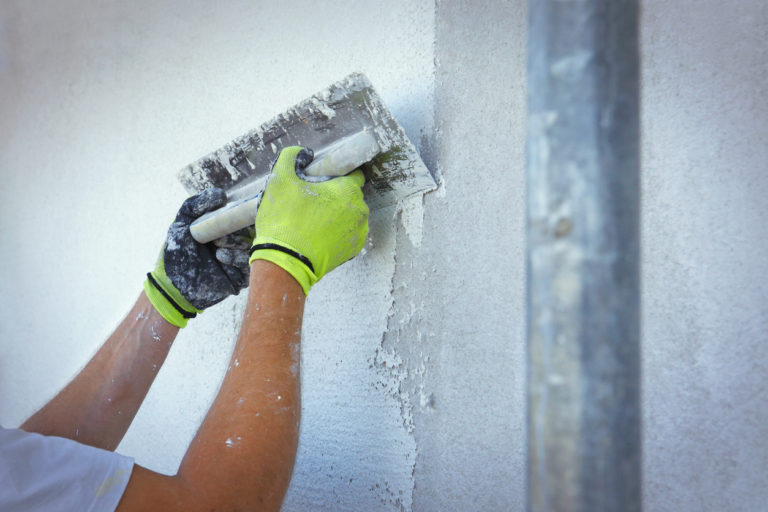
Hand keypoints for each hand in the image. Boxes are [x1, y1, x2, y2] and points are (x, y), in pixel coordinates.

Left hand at [144, 188, 251, 327]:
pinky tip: (221, 257)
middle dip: (239, 227)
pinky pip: (250, 264)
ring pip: (252, 245)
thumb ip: (195, 204)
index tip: (239, 208)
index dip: (242, 210)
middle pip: (251, 229)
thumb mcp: (181, 223)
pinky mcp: (241, 276)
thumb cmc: (175, 253)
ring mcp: (238, 259)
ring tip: (218, 246)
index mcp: (223, 228)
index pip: (241, 215)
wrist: (172, 286)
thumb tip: (222, 194)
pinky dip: (237, 258)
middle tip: (222, 232)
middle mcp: (233, 242)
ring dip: (236, 243)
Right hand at [249, 146, 368, 294]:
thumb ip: (291, 157)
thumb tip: (300, 152)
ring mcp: (359, 232)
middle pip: (351, 195)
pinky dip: (337, 232)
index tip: (321, 181)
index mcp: (348, 190)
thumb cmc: (284, 221)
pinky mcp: (353, 250)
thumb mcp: (280, 180)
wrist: (286, 262)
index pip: (353, 174)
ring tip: (313, 221)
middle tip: (312, 202)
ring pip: (350, 215)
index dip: (336, 175)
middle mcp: (360, 210)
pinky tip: (318, 235)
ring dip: (337, 215)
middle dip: (335, 196)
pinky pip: (348, 234)